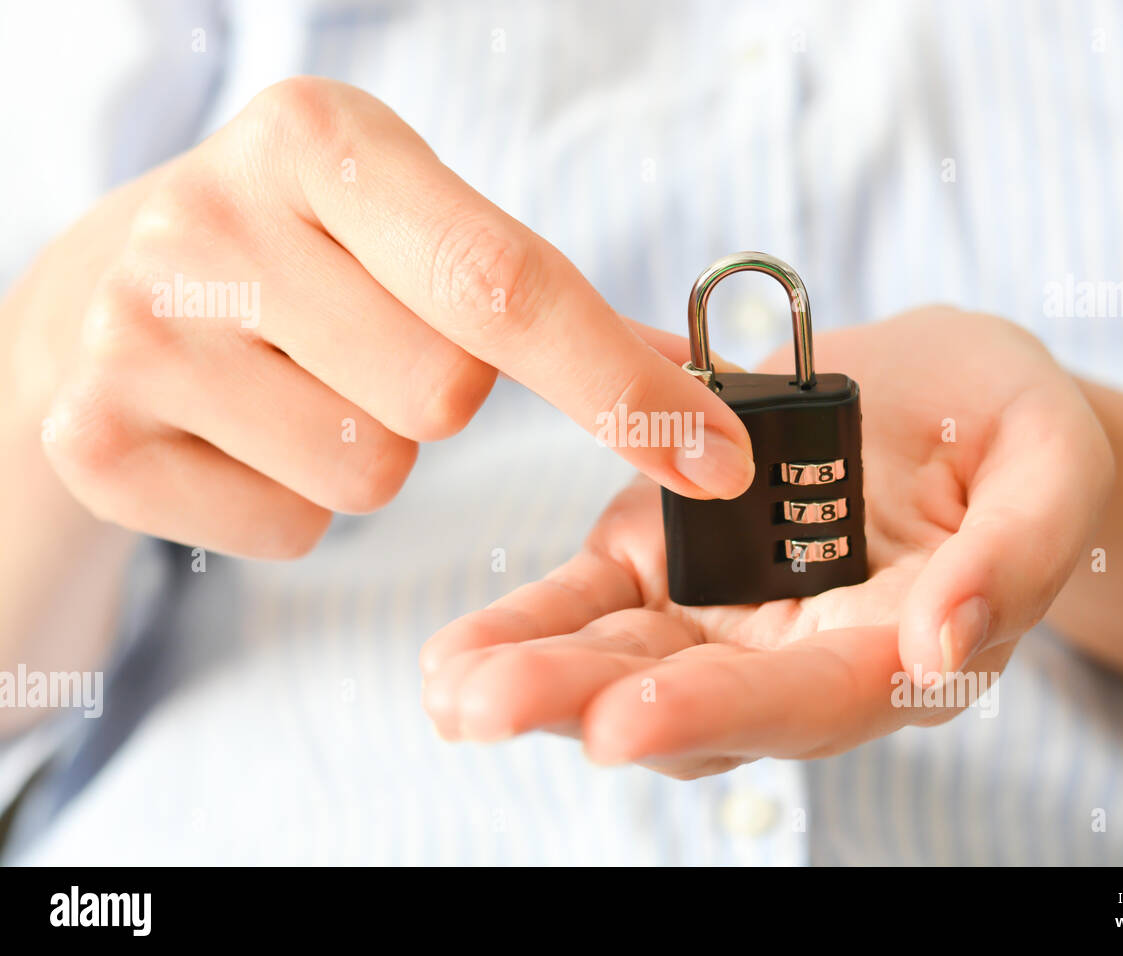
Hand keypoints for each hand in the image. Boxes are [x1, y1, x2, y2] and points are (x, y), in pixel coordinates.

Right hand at [26, 77, 752, 557]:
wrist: (111, 285)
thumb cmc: (306, 252)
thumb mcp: (413, 220)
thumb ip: (546, 297)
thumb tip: (699, 383)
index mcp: (319, 140)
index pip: (505, 284)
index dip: (624, 386)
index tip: (718, 457)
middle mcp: (211, 223)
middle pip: (444, 396)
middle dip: (443, 397)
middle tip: (369, 340)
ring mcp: (137, 335)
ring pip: (371, 475)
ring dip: (372, 451)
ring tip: (299, 380)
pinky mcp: (96, 440)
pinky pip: (293, 530)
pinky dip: (298, 501)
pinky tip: (245, 429)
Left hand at [420, 307, 1114, 777]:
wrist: (942, 397)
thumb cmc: (1007, 427)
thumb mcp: (1051, 464)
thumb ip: (1017, 556)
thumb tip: (946, 647)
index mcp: (901, 646)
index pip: (813, 699)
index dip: (726, 711)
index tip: (628, 721)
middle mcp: (799, 653)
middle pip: (696, 704)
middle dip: (590, 707)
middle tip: (490, 705)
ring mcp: (723, 614)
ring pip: (627, 667)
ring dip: (537, 680)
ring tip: (452, 687)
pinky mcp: (664, 562)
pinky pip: (592, 606)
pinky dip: (528, 627)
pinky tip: (457, 655)